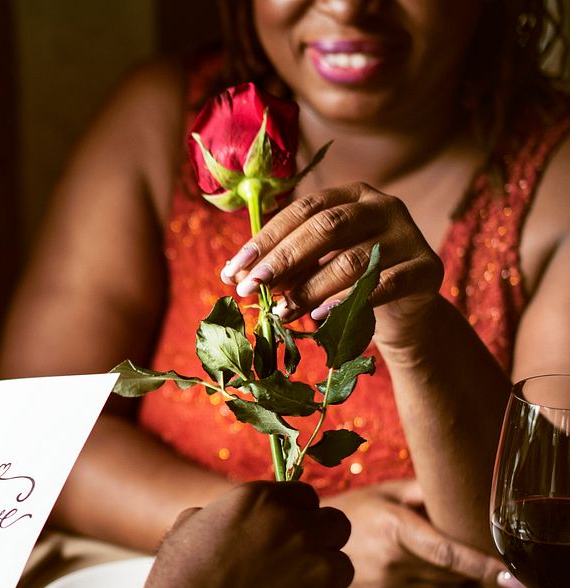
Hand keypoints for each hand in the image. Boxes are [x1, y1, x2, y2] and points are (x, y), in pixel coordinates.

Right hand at [125, 481, 352, 587]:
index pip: (305, 496)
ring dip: (320, 579)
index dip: (297, 514)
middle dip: (319, 541)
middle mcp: (297, 528)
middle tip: (295, 563)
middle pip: (334, 525)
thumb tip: (241, 521)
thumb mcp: (189, 529)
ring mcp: (318, 570)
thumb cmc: (177, 587)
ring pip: (341, 566)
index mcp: (261, 501)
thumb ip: (226, 514)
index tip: (287, 532)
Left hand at [219, 183, 443, 346]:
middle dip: (283, 259)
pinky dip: (347, 302)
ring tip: (281, 311)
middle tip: (252, 287)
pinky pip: (384, 285)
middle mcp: (382, 206)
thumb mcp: (314, 268)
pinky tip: (320, 318)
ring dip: (310, 289)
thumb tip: (237, 276)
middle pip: (326, 227)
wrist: (403, 313)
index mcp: (351, 195)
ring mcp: (408, 235)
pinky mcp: (427, 268)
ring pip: (351, 260)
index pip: (303, 209)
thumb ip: (285, 265)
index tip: (235, 269)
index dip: (267, 239)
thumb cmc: (348, 283)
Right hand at [323, 481, 511, 587]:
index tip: (511, 576)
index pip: (446, 551)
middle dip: (463, 560)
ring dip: (449, 575)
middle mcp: (392, 561)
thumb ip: (425, 492)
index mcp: (394, 527)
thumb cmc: (352, 511)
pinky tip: (414, 569)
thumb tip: (464, 492)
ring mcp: (388, 586)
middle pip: (452, 571)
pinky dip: (434, 587)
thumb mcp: (386, 492)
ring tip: (424, 553)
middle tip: (446, 538)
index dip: (481, 565)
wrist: (310, 545)